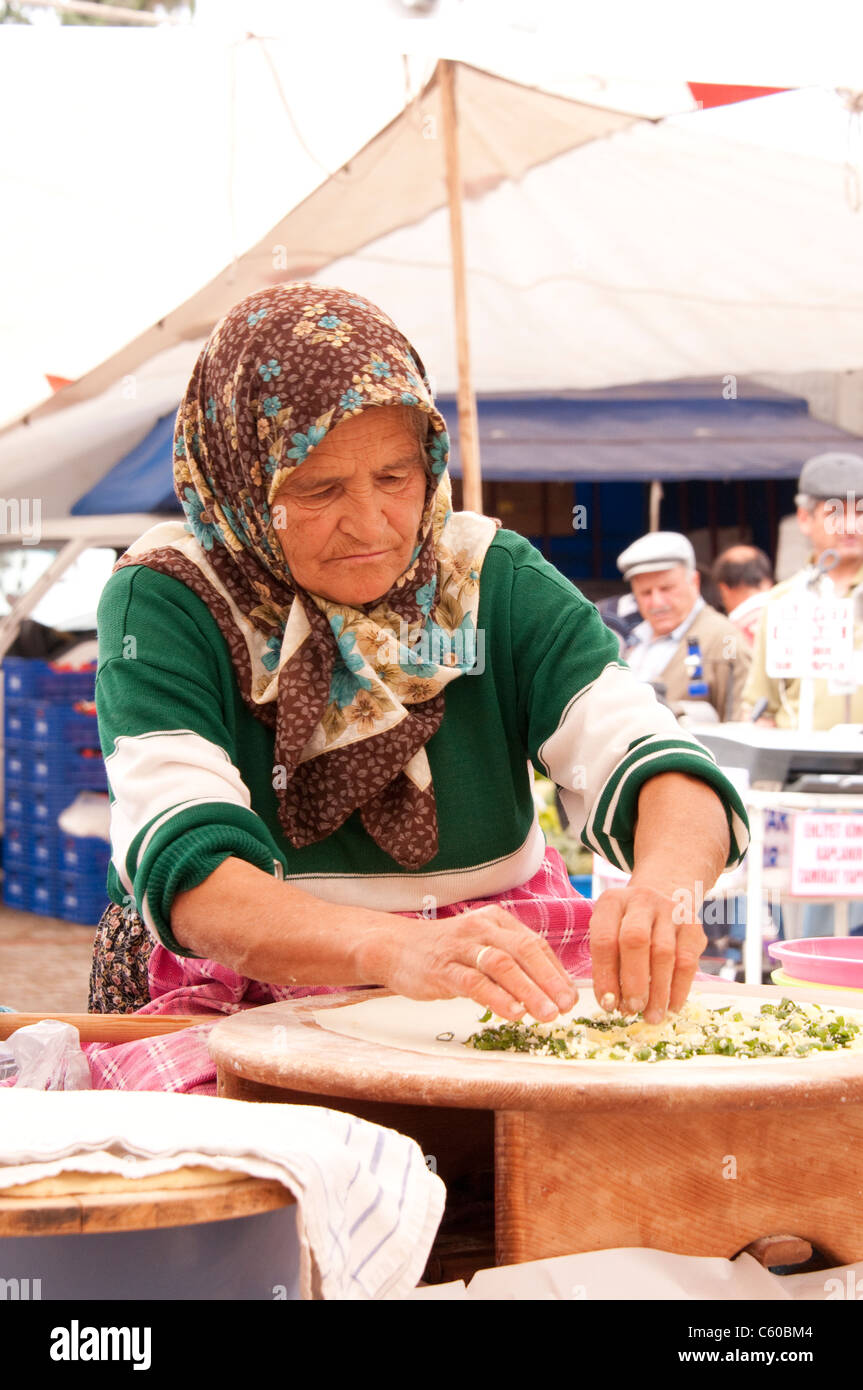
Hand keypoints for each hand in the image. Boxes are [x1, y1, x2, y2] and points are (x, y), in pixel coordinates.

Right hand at [376, 907, 578, 1021]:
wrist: (396, 948)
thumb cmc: (447, 952)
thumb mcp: (481, 946)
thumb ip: (511, 961)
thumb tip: (550, 990)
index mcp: (496, 920)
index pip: (535, 944)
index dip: (556, 972)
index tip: (571, 997)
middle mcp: (481, 928)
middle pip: (524, 951)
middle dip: (550, 980)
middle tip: (566, 1006)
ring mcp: (461, 947)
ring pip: (502, 965)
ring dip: (529, 991)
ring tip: (547, 1014)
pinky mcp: (442, 968)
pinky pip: (474, 982)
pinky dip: (497, 998)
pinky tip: (514, 1013)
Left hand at [588, 880, 706, 1023]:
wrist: (665, 893)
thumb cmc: (627, 923)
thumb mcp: (610, 931)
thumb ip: (609, 962)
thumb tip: (614, 1003)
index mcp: (612, 903)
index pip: (605, 940)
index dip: (605, 976)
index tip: (608, 1004)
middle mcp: (641, 901)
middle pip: (636, 941)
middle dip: (633, 982)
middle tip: (632, 1010)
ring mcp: (670, 910)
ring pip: (664, 953)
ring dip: (658, 991)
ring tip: (651, 1016)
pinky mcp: (693, 925)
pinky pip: (688, 961)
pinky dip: (679, 989)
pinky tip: (671, 1007)